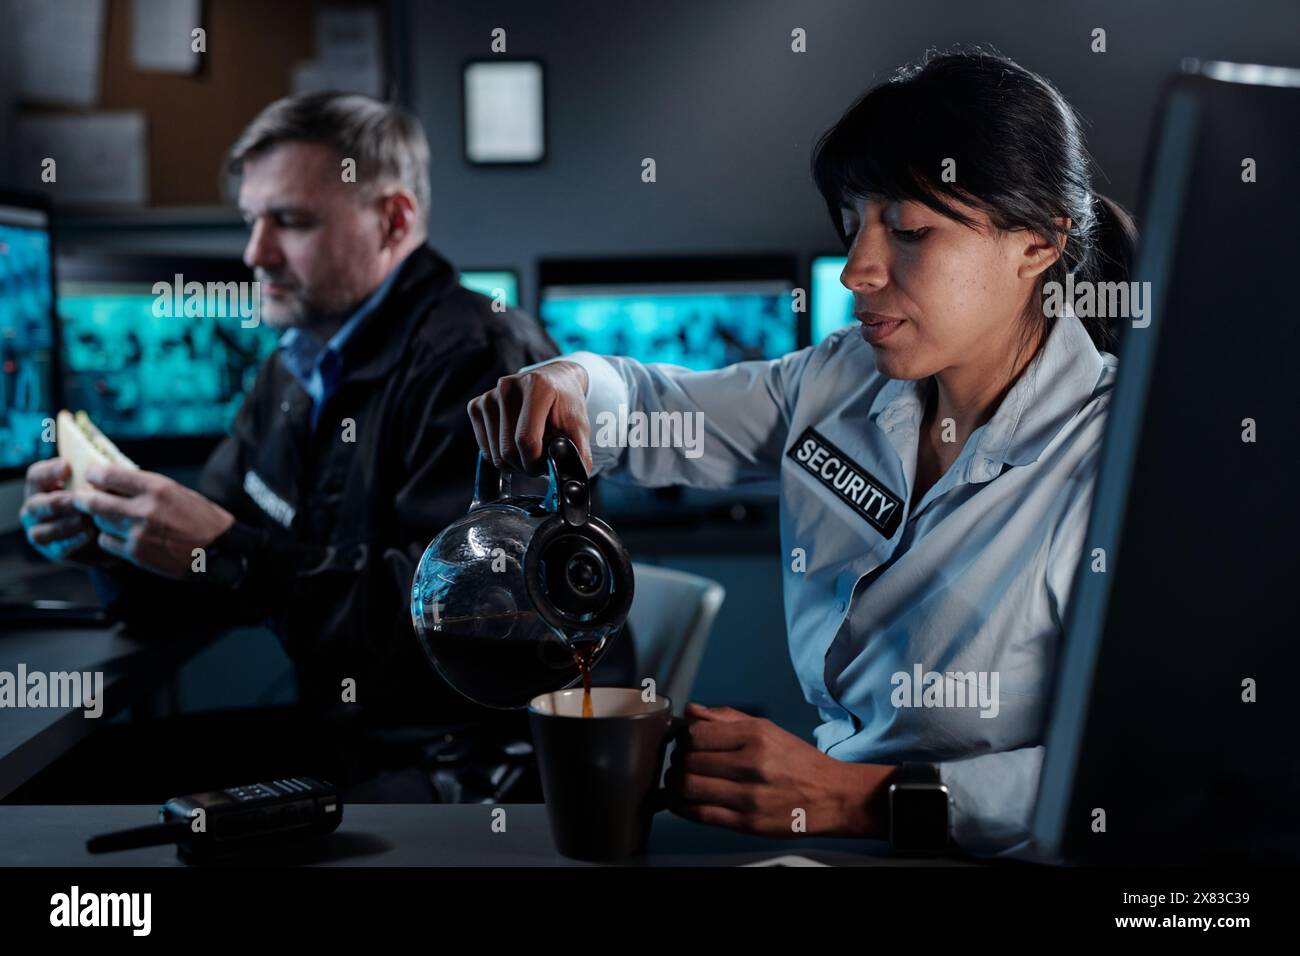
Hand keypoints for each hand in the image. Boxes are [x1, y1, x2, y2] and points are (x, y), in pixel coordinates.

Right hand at [19, 457, 112, 565]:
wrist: (107, 534)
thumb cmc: (100, 501)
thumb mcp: (97, 486)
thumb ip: (95, 477)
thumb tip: (108, 464)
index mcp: (42, 487)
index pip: (35, 475)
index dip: (49, 471)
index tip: (69, 467)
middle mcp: (34, 508)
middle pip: (36, 504)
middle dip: (57, 502)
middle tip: (77, 499)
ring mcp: (40, 531)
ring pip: (44, 529)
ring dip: (65, 524)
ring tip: (87, 519)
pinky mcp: (51, 550)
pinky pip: (57, 547)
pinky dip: (72, 541)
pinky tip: (89, 534)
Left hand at [71, 464, 235, 579]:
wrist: (220, 552)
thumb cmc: (202, 519)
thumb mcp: (177, 492)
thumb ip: (146, 487)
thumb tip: (114, 481)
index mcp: (157, 488)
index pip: (107, 474)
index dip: (93, 473)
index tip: (92, 474)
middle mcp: (144, 510)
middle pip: (93, 501)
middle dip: (83, 498)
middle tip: (81, 496)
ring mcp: (137, 534)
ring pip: (99, 522)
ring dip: (100, 517)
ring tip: (110, 515)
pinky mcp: (136, 554)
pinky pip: (107, 542)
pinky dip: (110, 537)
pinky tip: (122, 534)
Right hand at [466, 360, 591, 474]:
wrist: (554, 380)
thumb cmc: (565, 404)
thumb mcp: (580, 426)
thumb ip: (578, 453)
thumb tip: (572, 482)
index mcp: (537, 386)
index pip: (526, 440)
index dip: (536, 462)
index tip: (546, 465)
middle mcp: (508, 387)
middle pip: (508, 451)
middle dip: (526, 466)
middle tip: (540, 459)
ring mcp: (490, 396)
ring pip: (494, 454)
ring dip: (514, 463)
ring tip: (530, 450)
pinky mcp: (477, 406)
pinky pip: (484, 449)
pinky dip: (500, 455)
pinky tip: (514, 443)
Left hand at [664, 703, 896, 837]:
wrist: (833, 797)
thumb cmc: (799, 761)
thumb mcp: (768, 728)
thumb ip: (726, 718)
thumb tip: (691, 711)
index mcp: (756, 736)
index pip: (696, 734)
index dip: (683, 738)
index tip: (685, 741)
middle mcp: (751, 764)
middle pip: (689, 761)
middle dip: (677, 761)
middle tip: (680, 761)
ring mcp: (748, 796)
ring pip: (689, 787)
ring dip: (675, 783)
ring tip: (679, 780)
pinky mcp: (747, 823)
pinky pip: (700, 814)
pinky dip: (681, 806)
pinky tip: (680, 800)